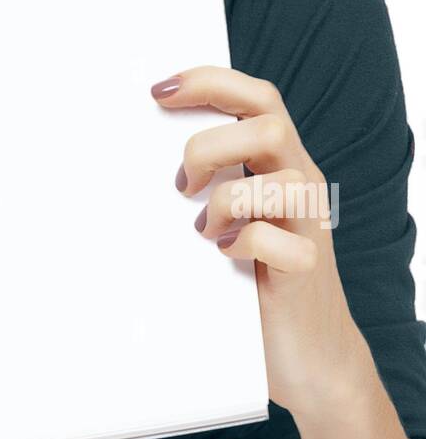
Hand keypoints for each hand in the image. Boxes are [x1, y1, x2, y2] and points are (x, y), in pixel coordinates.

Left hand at [151, 66, 370, 418]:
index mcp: (278, 162)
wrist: (309, 357)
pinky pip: (280, 243)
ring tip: (205, 230)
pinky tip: (225, 256)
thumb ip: (207, 182)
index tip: (158, 92)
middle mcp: (300, 184)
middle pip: (270, 124)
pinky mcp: (306, 271)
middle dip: (212, 147)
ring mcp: (308, 226)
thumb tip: (129, 159)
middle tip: (184, 184)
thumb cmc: (253, 277)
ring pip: (281, 181)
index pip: (257, 98)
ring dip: (227, 201)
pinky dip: (244, 244)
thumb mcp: (230, 217)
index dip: (209, 82)